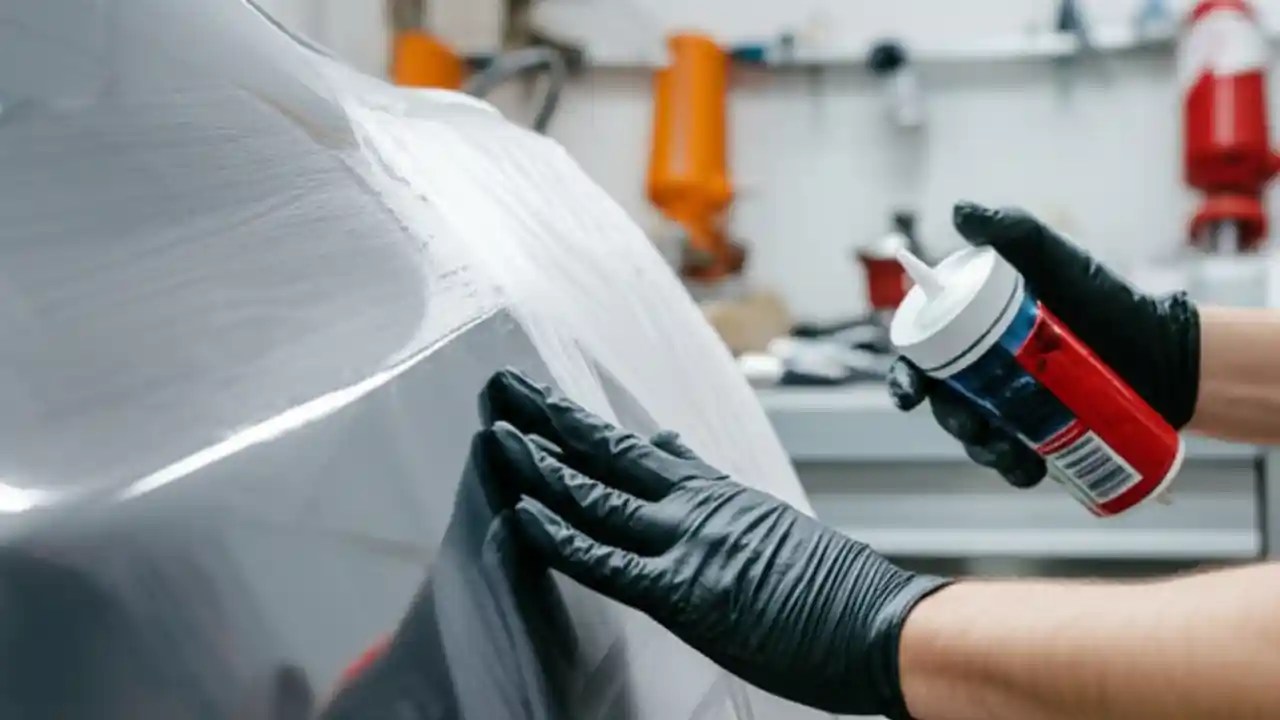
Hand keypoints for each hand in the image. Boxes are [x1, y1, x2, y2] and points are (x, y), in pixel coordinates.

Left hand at [479, 369, 949, 717]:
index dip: (585, 426)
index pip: (637, 450)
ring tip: (496, 430)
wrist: (881, 626)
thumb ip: (716, 489)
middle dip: (550, 417)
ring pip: (597, 495)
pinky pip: (606, 562)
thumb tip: (674, 449)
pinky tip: (522, 509)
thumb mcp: (772, 525)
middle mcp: (696, 507)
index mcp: (718, 495)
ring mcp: (688, 543)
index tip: (547, 402)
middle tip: (502, 385)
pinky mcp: (683, 591)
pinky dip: (560, 536)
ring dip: (540, 462)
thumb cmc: (836, 592)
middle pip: (608, 452)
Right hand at [888, 201, 1200, 487]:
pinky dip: (1015, 469)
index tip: (911, 391)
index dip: (906, 377)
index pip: (923, 356)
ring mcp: (1012, 406)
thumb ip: (1012, 231)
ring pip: (976, 436)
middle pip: (945, 403)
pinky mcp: (1040, 436)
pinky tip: (1030, 470)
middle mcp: (985, 371)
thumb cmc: (1107, 303)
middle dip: (952, 420)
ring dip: (983, 450)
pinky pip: (1014, 459)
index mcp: (974, 332)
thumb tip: (960, 211)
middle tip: (974, 424)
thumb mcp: (1058, 260)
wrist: (1165, 356)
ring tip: (1012, 454)